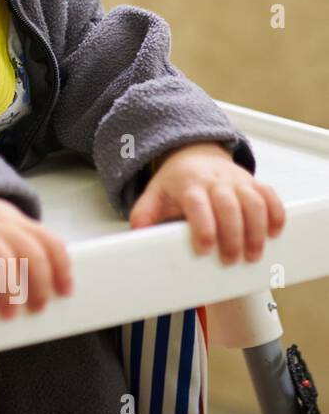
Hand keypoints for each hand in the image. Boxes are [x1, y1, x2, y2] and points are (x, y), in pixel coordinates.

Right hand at [0, 195, 72, 318]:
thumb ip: (30, 252)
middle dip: (39, 285)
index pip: (51, 243)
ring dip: (9, 290)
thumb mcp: (11, 231)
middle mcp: (4, 229)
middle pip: (31, 254)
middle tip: (37, 308)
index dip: (61, 269)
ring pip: (3, 260)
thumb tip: (51, 292)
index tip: (65, 293)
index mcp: (22, 226)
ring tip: (8, 312)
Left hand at [128, 142, 285, 263]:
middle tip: (230, 260)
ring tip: (253, 254)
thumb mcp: (155, 193)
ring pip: (254, 202)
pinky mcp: (254, 183)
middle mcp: (216, 181)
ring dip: (257, 230)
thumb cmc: (177, 180)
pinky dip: (276, 214)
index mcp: (189, 184)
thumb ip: (144, 213)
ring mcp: (238, 181)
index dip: (203, 227)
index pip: (198, 204)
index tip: (204, 249)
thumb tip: (137, 234)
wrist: (195, 153)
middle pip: (229, 206)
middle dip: (232, 235)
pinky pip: (270, 196)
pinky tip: (274, 233)